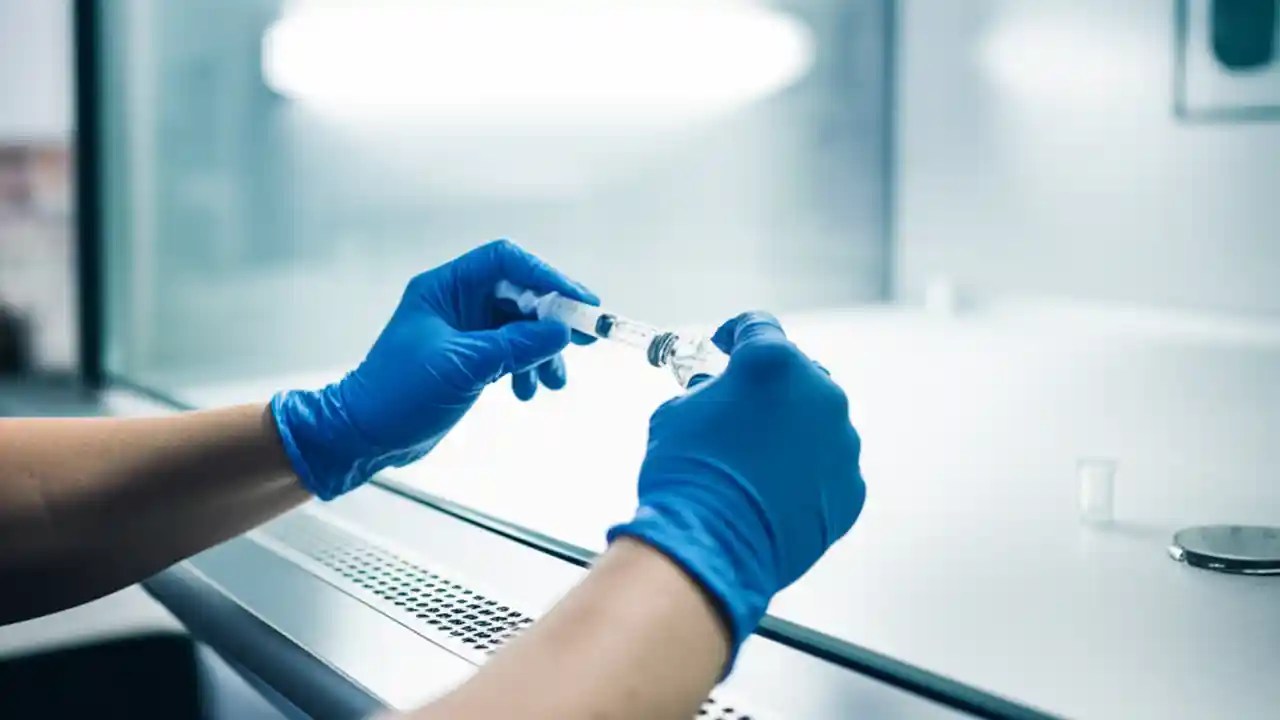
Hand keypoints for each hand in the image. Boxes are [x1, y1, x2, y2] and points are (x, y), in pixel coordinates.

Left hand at [272, 240, 597, 499]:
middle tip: (585, 341)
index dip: (547, 277)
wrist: (364, 436)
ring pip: (520, 328)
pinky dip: (526, 368)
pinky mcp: (469, 360)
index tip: (579, 303)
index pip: (506, 263)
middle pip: (519, 295)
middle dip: (552, 321)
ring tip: (554, 383)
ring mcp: (463, 332)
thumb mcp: (464, 366)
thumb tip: (562, 330)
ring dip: (542, 352)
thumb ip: (517, 344)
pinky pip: (511, 353)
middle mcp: (456, 302)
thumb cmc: (399, 394)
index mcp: (445, 287)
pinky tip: (528, 391)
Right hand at [608, 312, 864, 664]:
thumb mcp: (677, 413)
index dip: (736, 334)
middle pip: (797, 375)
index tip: (726, 345)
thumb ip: (707, 393)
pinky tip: (774, 493)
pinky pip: (828, 470)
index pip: (758, 327)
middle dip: (768, 389)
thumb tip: (717, 396)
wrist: (711, 544)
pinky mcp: (850, 487)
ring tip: (755, 463)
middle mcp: (819, 394)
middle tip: (739, 410)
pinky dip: (806, 475)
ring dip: (791, 433)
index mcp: (773, 364)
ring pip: (818, 424)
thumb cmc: (688, 475)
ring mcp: (841, 442)